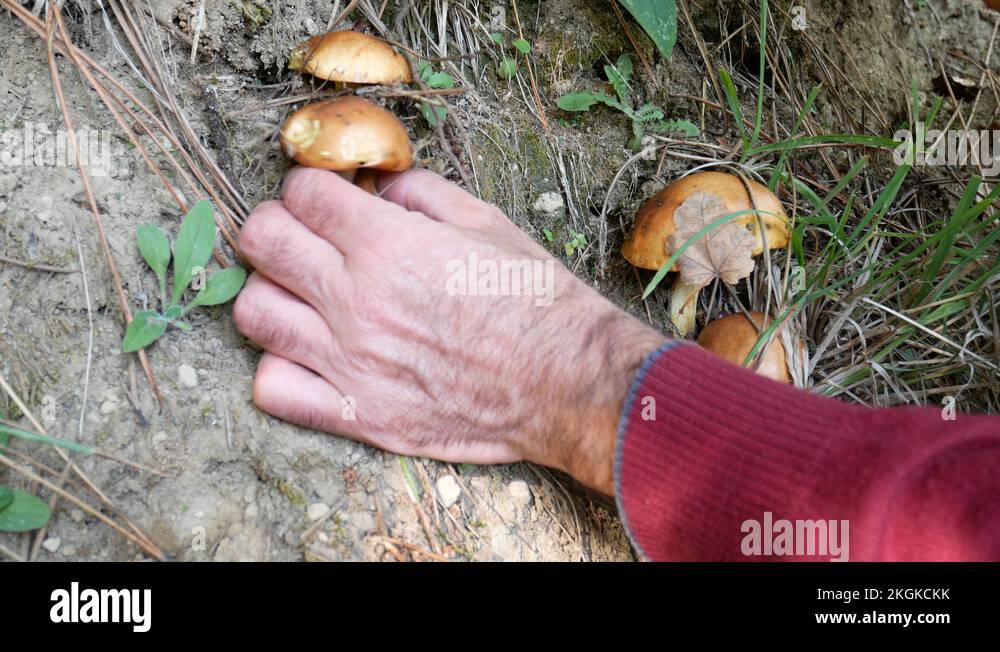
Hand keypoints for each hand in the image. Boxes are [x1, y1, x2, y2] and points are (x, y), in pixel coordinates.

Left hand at [233, 168, 665, 493]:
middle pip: (262, 242)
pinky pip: (272, 387)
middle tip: (305, 237)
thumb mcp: (487, 223)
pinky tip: (310, 355)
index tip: (328, 199)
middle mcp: (356, 301)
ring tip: (302, 297)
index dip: (312, 187)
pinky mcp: (356, 415)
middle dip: (278, 226)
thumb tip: (377, 188)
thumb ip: (420, 193)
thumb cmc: (534, 302)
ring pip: (253, 313)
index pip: (300, 193)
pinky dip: (280, 366)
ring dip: (271, 293)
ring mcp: (350, 362)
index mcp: (387, 246)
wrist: (566, 384)